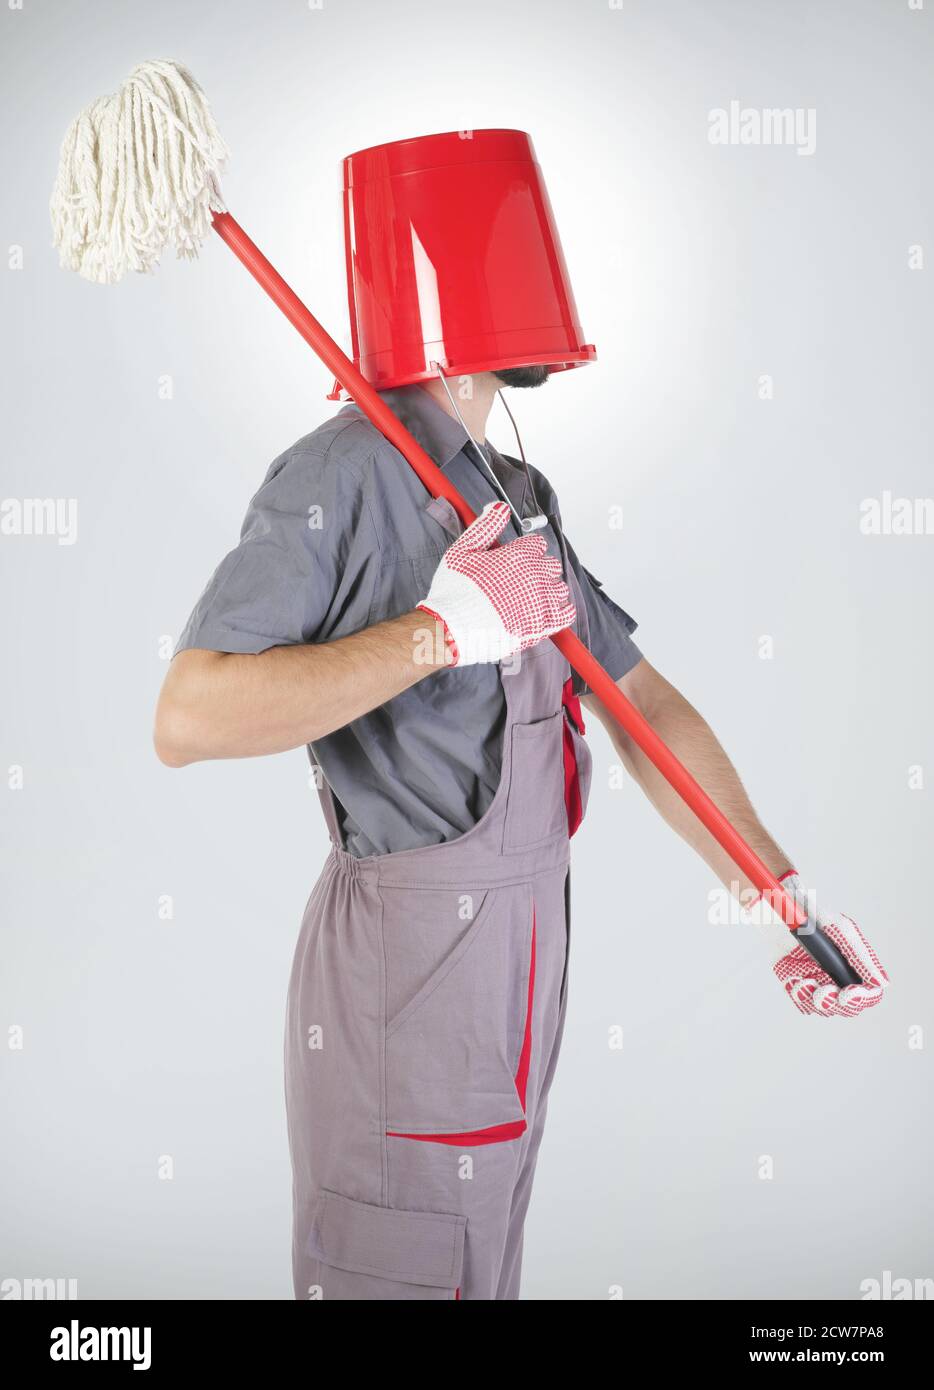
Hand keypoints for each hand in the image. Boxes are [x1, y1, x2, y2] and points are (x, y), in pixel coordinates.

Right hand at [416, 500, 575, 665]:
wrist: (454, 630)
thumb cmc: (454, 591)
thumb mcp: (462, 551)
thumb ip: (485, 526)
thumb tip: (499, 507)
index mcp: (519, 556)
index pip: (537, 544)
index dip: (525, 550)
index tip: (514, 558)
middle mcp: (535, 576)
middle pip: (550, 565)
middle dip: (537, 568)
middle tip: (519, 578)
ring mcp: (541, 602)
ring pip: (559, 588)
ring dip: (547, 589)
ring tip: (528, 597)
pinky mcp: (543, 625)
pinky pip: (566, 614)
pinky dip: (561, 611)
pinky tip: (548, 610)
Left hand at [765, 873, 888, 1016]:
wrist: (776, 908)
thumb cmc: (812, 913)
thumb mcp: (839, 929)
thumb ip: (860, 955)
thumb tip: (883, 983)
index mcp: (853, 963)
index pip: (869, 992)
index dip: (864, 997)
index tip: (850, 992)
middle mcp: (837, 976)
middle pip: (849, 1006)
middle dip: (840, 1003)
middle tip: (828, 991)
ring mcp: (816, 981)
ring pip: (826, 1008)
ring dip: (819, 1001)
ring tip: (807, 984)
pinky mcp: (795, 984)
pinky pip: (802, 1003)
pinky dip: (802, 997)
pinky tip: (798, 982)